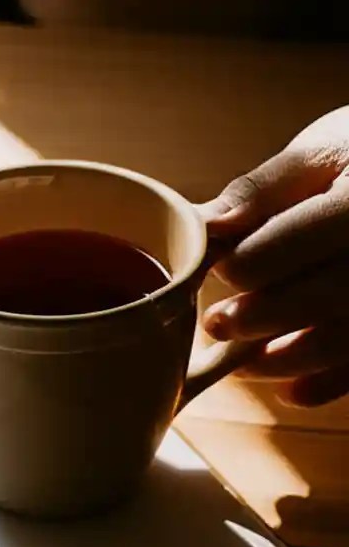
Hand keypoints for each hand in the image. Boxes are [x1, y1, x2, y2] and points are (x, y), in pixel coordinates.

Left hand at [197, 106, 348, 406]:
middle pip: (328, 293)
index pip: (303, 236)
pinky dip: (330, 382)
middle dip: (265, 315)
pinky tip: (290, 392)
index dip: (254, 259)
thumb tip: (211, 224)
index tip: (219, 270)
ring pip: (348, 335)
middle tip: (216, 324)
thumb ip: (263, 189)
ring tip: (245, 363)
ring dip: (293, 357)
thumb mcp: (319, 153)